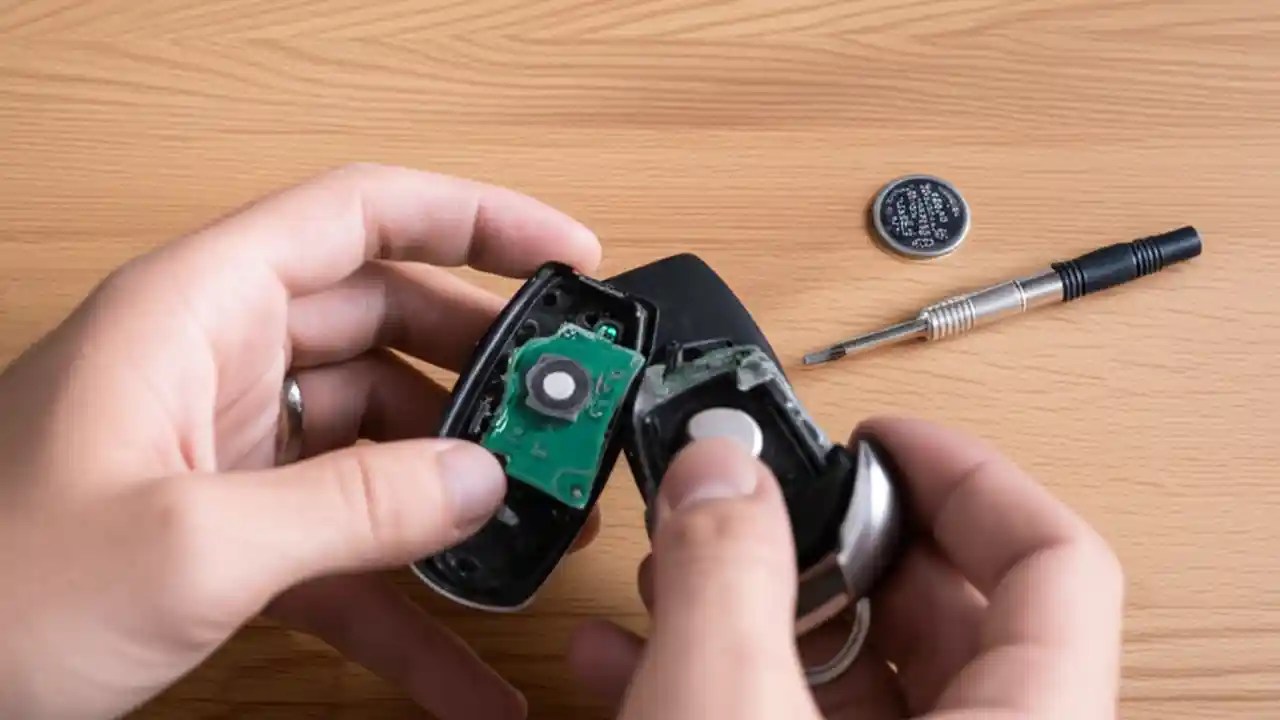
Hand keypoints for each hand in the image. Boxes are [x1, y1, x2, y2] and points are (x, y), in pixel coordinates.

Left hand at [0, 163, 602, 719]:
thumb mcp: (188, 543)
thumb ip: (353, 505)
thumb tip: (479, 480)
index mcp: (199, 311)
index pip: (361, 215)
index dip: (475, 219)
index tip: (566, 256)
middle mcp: (222, 363)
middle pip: (391, 328)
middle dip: (487, 374)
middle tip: (568, 419)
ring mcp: (233, 447)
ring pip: (382, 439)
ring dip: (459, 490)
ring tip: (538, 535)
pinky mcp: (236, 529)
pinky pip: (348, 546)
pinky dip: (408, 600)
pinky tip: (464, 666)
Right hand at [569, 418, 1124, 718]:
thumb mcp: (725, 713)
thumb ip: (725, 575)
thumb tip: (719, 468)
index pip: (1052, 556)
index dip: (966, 470)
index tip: (880, 431)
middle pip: (947, 602)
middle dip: (832, 536)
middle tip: (763, 499)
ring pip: (863, 667)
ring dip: (764, 604)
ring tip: (680, 569)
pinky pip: (803, 718)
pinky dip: (729, 674)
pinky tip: (633, 657)